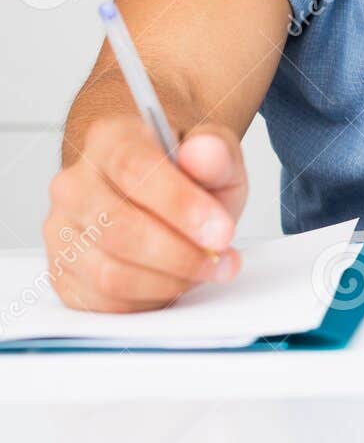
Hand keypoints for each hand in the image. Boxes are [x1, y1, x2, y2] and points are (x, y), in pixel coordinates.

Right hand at [43, 116, 247, 312]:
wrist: (161, 191)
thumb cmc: (187, 173)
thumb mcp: (217, 154)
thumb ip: (217, 153)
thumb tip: (204, 152)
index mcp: (110, 140)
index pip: (134, 169)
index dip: (180, 205)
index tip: (222, 230)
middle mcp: (74, 185)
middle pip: (120, 229)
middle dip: (182, 253)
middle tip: (222, 258)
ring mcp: (61, 231)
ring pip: (110, 273)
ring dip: (169, 280)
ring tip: (208, 269)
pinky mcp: (62, 274)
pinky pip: (104, 302)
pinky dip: (149, 299)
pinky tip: (176, 281)